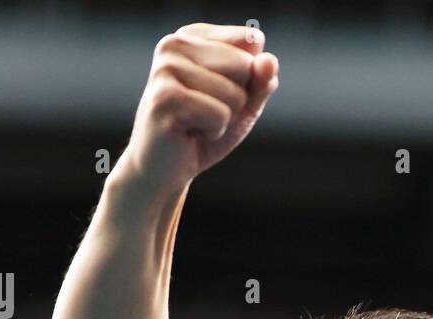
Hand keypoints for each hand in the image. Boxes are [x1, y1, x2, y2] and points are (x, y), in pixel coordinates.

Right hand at [118, 23, 278, 198]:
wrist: (164, 168)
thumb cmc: (204, 131)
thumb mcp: (244, 104)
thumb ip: (262, 80)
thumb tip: (268, 62)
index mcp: (193, 35)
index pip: (252, 42)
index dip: (249, 78)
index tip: (220, 92)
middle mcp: (175, 44)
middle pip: (245, 65)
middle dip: (237, 99)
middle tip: (206, 113)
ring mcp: (166, 69)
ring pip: (234, 93)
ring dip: (224, 119)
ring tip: (196, 123)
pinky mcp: (165, 98)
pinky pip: (220, 115)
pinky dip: (213, 132)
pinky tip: (189, 134)